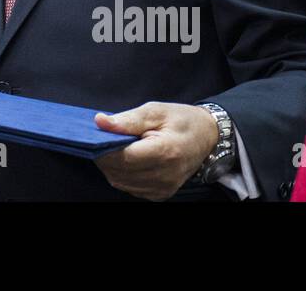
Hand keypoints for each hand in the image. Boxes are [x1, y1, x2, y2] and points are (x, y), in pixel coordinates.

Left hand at [92, 102, 220, 200]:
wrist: (208, 137)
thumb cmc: (182, 120)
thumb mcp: (156, 111)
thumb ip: (127, 119)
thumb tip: (100, 122)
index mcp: (165, 152)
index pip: (124, 157)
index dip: (104, 148)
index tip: (96, 135)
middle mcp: (165, 175)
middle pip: (120, 171)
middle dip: (104, 156)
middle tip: (102, 139)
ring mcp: (163, 188)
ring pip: (121, 182)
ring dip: (111, 167)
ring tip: (114, 148)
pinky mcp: (161, 194)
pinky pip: (131, 188)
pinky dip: (122, 175)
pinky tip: (126, 160)